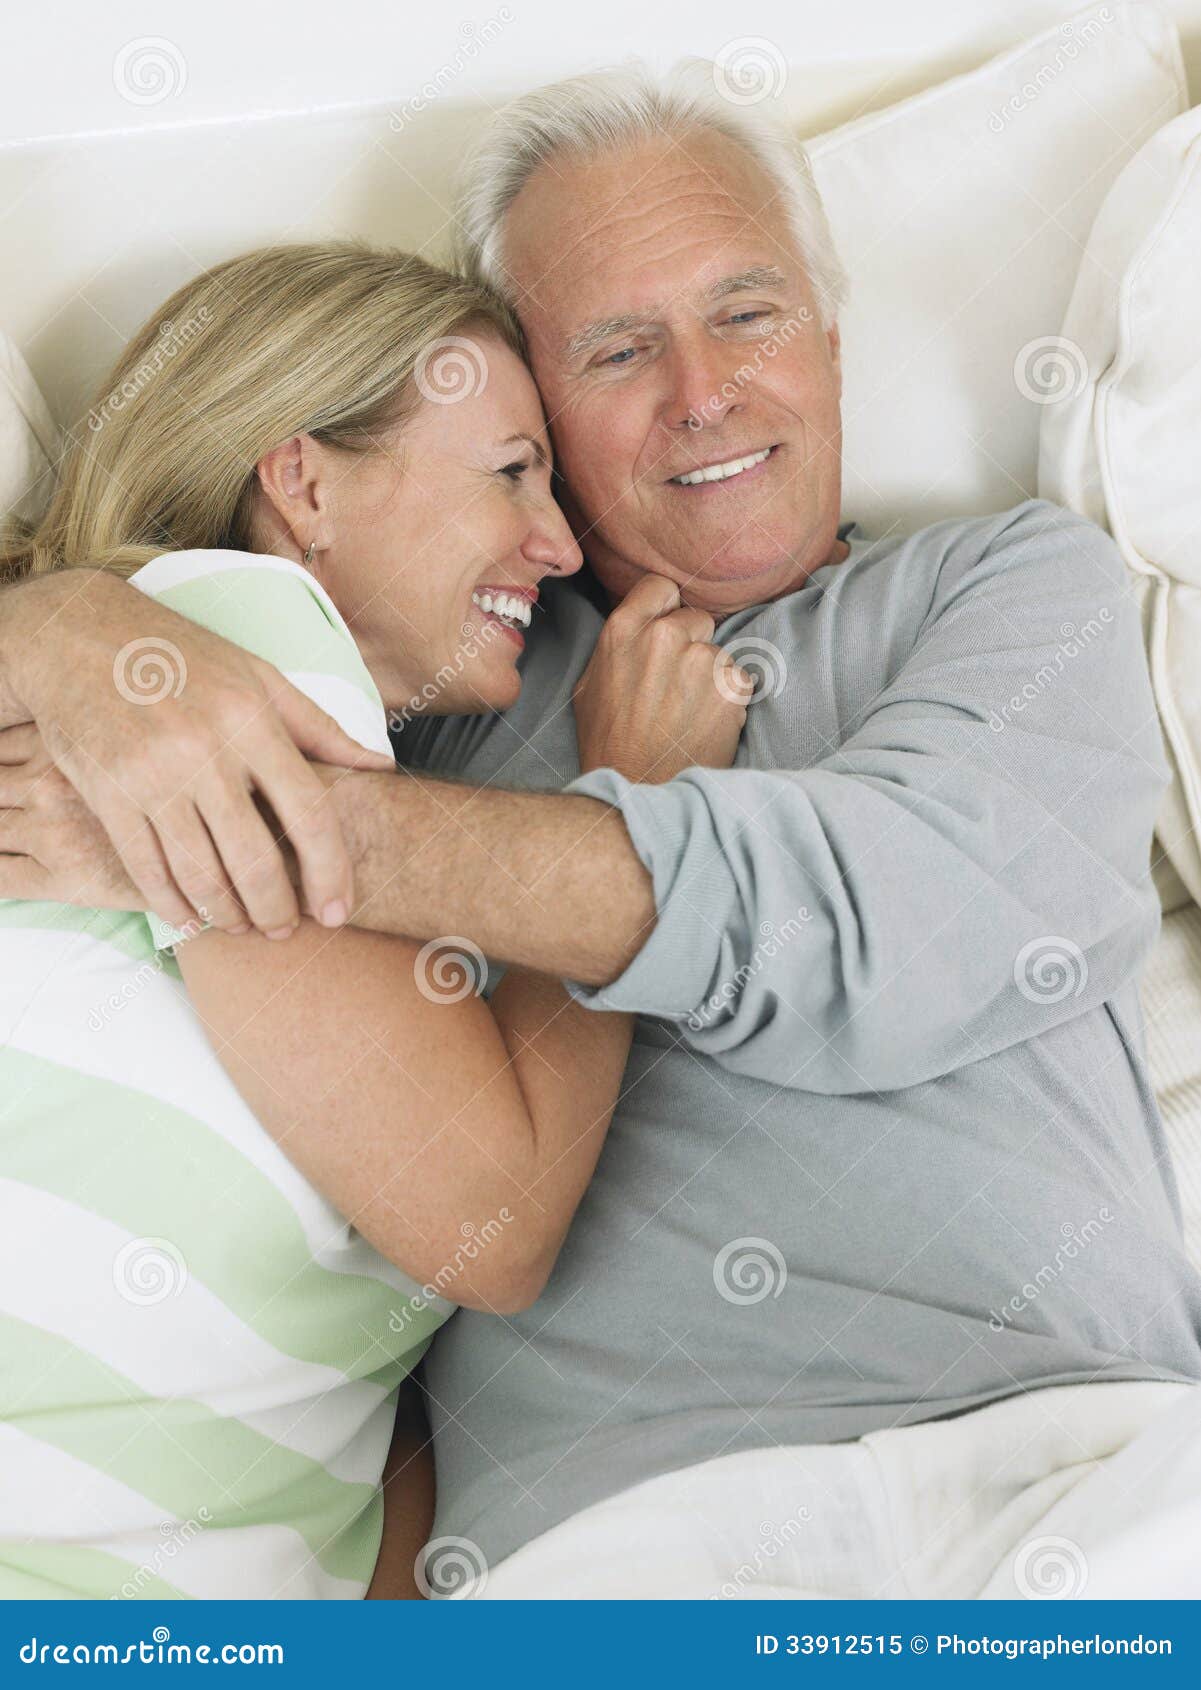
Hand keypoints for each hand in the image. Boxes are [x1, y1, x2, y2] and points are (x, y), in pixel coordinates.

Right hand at [3, 569, 393, 934]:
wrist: (78, 636)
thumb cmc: (184, 657)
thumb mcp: (260, 678)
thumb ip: (320, 730)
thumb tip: (380, 767)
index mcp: (252, 722)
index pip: (309, 813)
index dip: (330, 871)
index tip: (336, 911)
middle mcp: (204, 752)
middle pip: (255, 858)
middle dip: (277, 909)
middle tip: (286, 930)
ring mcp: (153, 776)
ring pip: (200, 874)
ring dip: (228, 916)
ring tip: (245, 927)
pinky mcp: (109, 795)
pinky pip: (147, 870)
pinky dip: (173, 907)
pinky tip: (193, 920)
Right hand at [573, 574, 751, 783]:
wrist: (642, 791)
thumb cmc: (610, 744)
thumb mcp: (591, 686)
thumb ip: (620, 645)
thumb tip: (642, 622)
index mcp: (623, 631)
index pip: (660, 587)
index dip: (666, 609)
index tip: (667, 628)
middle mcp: (663, 637)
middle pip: (696, 618)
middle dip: (691, 644)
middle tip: (675, 686)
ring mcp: (701, 660)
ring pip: (718, 652)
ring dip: (710, 676)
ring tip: (688, 712)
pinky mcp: (732, 686)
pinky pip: (738, 679)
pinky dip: (728, 699)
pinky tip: (706, 723)